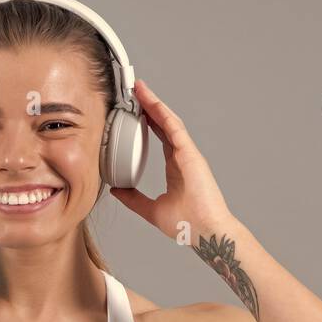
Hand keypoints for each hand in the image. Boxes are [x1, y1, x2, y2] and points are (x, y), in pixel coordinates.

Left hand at [109, 78, 232, 240]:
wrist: (205, 232)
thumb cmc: (188, 224)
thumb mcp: (152, 210)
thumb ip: (134, 199)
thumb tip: (116, 190)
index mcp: (176, 167)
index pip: (160, 137)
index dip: (148, 122)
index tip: (134, 110)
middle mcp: (183, 156)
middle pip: (164, 124)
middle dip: (149, 106)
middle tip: (134, 91)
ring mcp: (188, 153)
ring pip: (169, 121)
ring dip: (154, 104)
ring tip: (140, 89)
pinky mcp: (191, 154)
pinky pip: (175, 128)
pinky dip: (162, 114)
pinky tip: (151, 102)